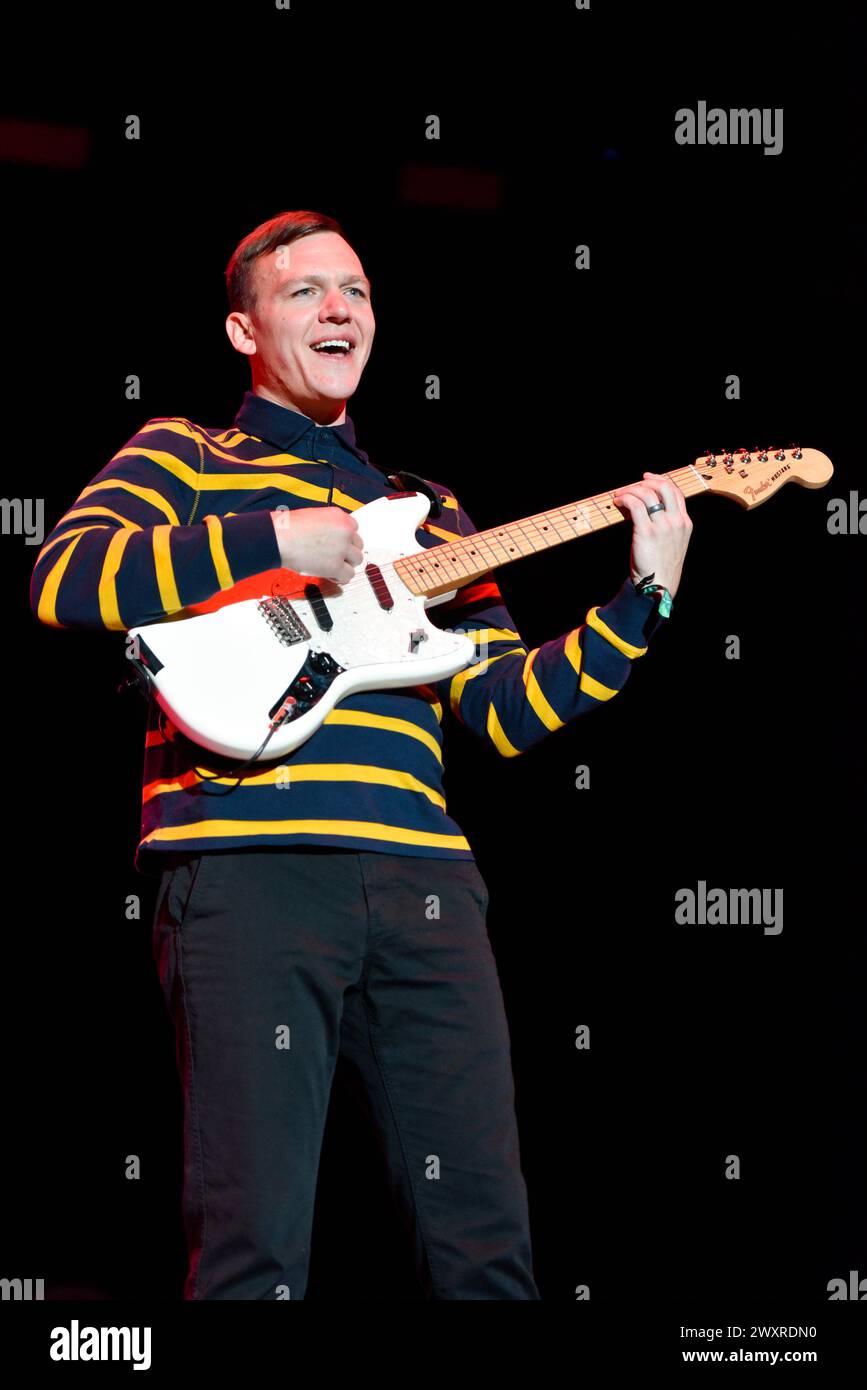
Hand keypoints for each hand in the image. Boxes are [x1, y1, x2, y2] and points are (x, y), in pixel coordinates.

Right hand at [271, 506, 363, 584]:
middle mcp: (344, 531)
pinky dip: (340, 577)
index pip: (354, 529)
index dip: (345, 538)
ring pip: (356, 560)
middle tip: (335, 556)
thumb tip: (332, 539)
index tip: (339, 544)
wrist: (278, 537)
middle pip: (358, 544)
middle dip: (347, 551)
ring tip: (332, 566)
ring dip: (346, 564)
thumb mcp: (313, 517)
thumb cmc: (287, 527)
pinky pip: (348, 575)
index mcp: (339, 516)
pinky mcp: (335, 565)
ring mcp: (342, 548)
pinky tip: (331, 575)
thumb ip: (328, 526)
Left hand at [610, 471, 692, 597]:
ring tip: (620, 495)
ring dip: (630, 490)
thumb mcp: (674, 543)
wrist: (659, 586)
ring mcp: (662, 526)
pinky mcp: (646, 532)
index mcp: (685, 523)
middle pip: (664, 487)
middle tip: (632, 486)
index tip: (647, 479)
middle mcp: (676, 522)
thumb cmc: (662, 566)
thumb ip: (668, 525)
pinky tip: (618, 502)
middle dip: (646, 482)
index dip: (660, 481)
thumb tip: (647, 507)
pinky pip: (635, 505)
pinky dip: (625, 499)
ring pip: (647, 494)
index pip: (675, 492)